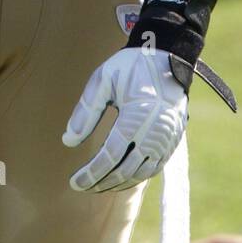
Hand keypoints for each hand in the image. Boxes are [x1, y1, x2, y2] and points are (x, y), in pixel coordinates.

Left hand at [63, 46, 187, 191]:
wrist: (168, 56)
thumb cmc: (131, 66)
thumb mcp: (103, 80)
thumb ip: (86, 111)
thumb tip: (68, 141)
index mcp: (137, 116)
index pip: (110, 155)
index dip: (91, 172)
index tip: (74, 182)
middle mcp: (155, 132)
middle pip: (125, 169)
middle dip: (101, 181)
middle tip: (82, 186)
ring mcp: (167, 138)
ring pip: (140, 173)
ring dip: (118, 183)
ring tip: (98, 185)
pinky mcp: (173, 140)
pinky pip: (154, 168)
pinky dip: (136, 177)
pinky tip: (121, 178)